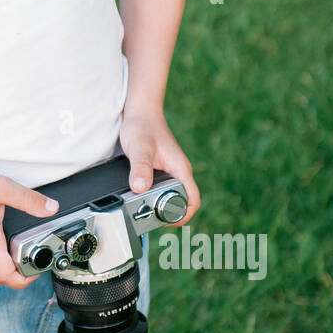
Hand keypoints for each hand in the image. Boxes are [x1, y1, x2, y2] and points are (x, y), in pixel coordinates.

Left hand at [118, 109, 200, 224]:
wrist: (140, 112)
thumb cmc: (143, 126)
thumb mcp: (139, 148)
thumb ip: (140, 167)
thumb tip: (141, 188)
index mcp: (181, 169)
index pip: (193, 199)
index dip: (183, 214)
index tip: (167, 220)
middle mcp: (179, 171)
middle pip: (182, 200)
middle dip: (169, 212)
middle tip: (151, 216)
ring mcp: (170, 170)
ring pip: (171, 193)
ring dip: (160, 203)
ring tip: (143, 208)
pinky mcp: (161, 169)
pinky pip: (161, 187)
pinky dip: (152, 194)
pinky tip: (139, 195)